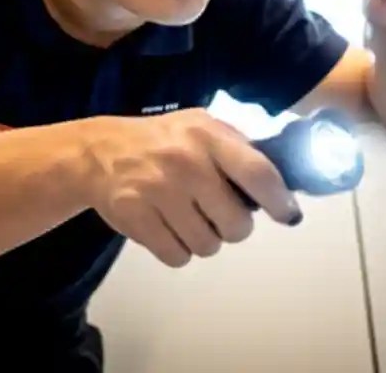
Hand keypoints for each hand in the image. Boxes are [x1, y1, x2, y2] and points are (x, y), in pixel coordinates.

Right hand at [81, 109, 302, 267]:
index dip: (279, 200)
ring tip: (189, 219)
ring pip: (208, 246)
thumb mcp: (200, 127)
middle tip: (220, 215)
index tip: (287, 215)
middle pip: (236, 224)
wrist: (98, 152)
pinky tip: (169, 229)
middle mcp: (185, 162)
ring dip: (204, 240)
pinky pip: (177, 256)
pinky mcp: (135, 217)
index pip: (257, 172)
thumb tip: (281, 186)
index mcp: (207, 135)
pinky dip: (178, 250)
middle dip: (234, 227)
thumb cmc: (162, 141)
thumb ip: (238, 149)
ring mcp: (157, 191)